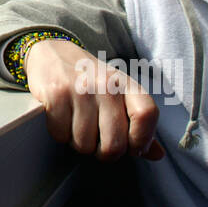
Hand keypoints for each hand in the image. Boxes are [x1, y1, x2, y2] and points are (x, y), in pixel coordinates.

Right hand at [25, 39, 164, 161]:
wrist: (51, 52)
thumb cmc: (87, 78)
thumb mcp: (117, 92)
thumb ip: (137, 122)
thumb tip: (156, 154)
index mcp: (126, 84)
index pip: (146, 115)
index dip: (142, 140)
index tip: (132, 148)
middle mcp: (105, 85)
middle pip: (114, 144)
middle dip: (103, 152)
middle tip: (96, 141)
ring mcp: (80, 89)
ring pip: (84, 144)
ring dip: (78, 143)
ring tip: (75, 124)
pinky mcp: (56, 94)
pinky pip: (61, 135)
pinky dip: (59, 134)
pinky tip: (60, 118)